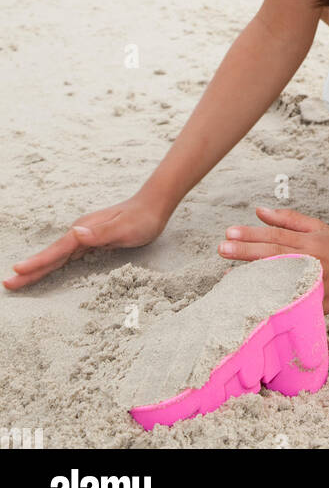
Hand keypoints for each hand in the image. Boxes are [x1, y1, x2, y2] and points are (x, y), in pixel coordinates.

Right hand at [3, 192, 169, 289]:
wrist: (154, 204)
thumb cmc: (142, 218)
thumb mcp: (125, 229)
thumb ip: (101, 233)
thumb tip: (75, 233)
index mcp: (84, 231)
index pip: (56, 251)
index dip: (36, 263)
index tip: (16, 272)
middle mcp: (81, 232)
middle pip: (51, 254)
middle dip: (30, 269)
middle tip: (8, 283)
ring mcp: (85, 235)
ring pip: (57, 256)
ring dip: (38, 268)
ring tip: (20, 279)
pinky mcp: (92, 240)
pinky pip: (67, 256)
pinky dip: (54, 264)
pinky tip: (48, 270)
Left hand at [217, 206, 328, 313]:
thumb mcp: (317, 228)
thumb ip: (288, 219)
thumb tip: (260, 211)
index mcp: (309, 241)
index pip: (276, 236)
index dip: (252, 234)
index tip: (229, 232)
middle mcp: (310, 260)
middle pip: (275, 255)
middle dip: (246, 251)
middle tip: (222, 248)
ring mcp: (314, 282)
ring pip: (281, 279)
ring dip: (254, 277)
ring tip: (227, 276)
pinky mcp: (318, 303)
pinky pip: (292, 302)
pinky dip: (272, 301)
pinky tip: (253, 301)